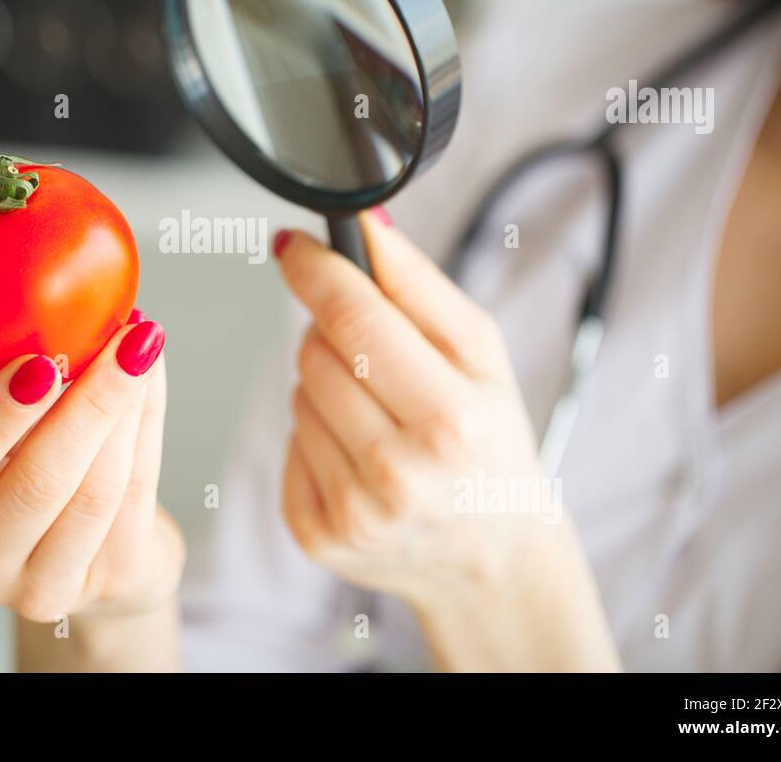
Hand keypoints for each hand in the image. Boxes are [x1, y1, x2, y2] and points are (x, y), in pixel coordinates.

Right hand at [0, 265, 183, 625]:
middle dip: (86, 404)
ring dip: (126, 408)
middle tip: (120, 337)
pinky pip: (134, 498)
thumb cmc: (25, 468)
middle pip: (37, 483)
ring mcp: (42, 588)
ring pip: (95, 492)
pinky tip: (151, 376)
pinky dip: (146, 428)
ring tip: (142, 342)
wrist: (93, 551)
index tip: (38, 361)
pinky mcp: (107, 584)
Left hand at [274, 213, 618, 669]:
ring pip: (296, 396)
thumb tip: (363, 224)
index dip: (314, 271)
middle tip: (375, 355)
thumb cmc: (489, 442)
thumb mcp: (482, 356)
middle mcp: (396, 473)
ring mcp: (352, 511)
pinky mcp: (317, 535)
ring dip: (325, 386)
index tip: (292, 245)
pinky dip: (315, 436)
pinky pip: (288, 445)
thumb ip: (420, 285)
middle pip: (315, 354)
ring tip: (378, 413)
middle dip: (332, 335)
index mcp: (448, 418)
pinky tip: (359, 453)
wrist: (492, 557)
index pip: (353, 318)